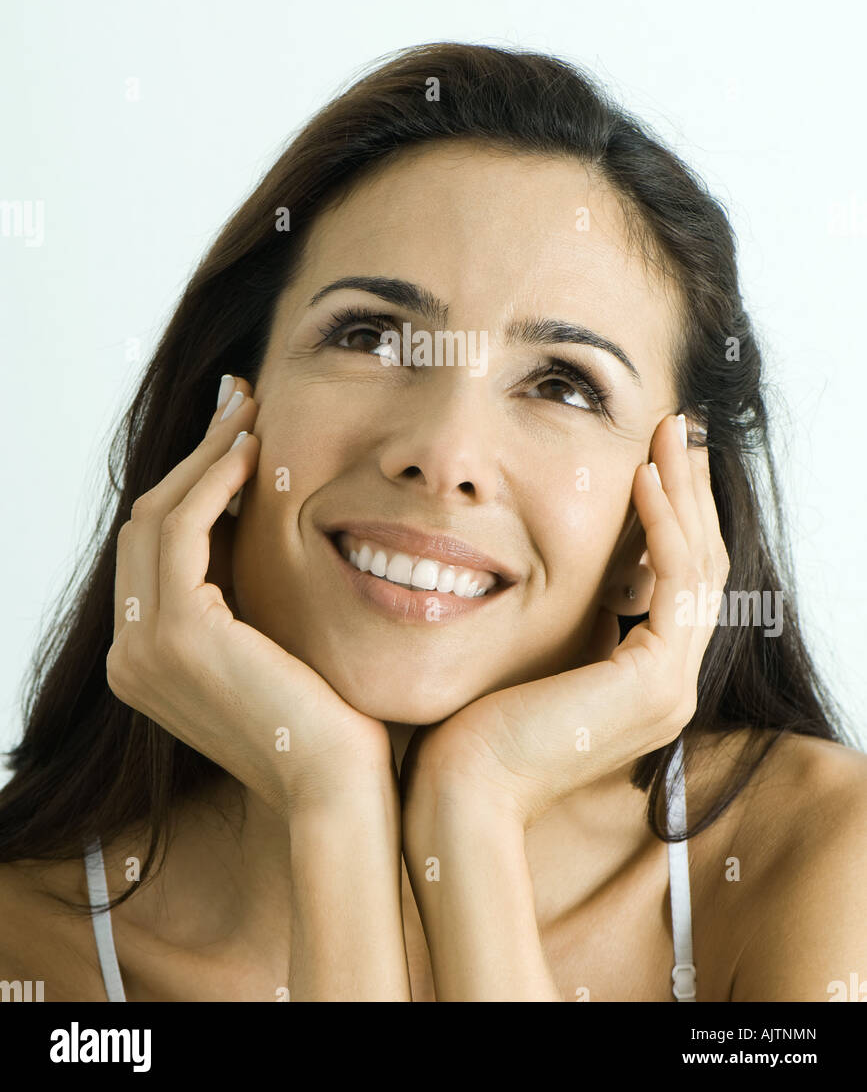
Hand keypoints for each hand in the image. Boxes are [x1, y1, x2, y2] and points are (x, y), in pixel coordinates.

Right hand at [107, 375, 395, 819]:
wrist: (338, 782)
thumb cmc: (325, 718)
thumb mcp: (269, 640)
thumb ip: (242, 591)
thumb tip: (252, 512)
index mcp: (145, 662)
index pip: (155, 551)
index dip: (191, 484)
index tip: (232, 434)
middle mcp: (129, 658)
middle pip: (145, 526)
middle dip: (192, 457)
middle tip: (238, 404)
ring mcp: (142, 649)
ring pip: (155, 517)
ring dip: (202, 456)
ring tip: (248, 414)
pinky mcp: (176, 634)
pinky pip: (181, 528)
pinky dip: (210, 480)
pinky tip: (250, 453)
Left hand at [400, 413, 729, 827]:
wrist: (460, 789)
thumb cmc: (472, 726)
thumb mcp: (529, 651)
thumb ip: (562, 616)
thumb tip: (555, 562)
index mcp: (646, 682)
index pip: (679, 582)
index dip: (675, 514)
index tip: (657, 457)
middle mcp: (670, 686)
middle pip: (702, 567)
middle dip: (691, 490)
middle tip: (678, 428)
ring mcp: (670, 688)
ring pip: (700, 566)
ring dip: (685, 491)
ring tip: (669, 432)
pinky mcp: (655, 681)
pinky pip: (675, 580)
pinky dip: (663, 522)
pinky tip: (642, 476)